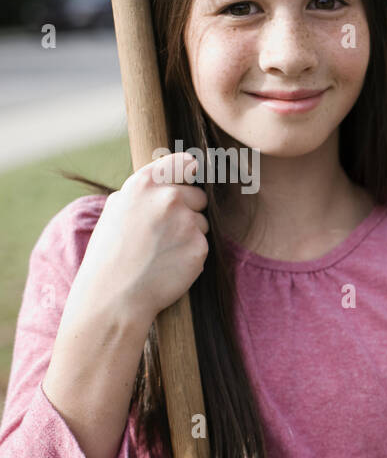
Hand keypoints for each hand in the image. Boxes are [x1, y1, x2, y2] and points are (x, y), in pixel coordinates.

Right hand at [72, 152, 209, 327]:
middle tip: (165, 231)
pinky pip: (203, 245)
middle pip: (198, 196)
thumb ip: (144, 192)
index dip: (189, 171)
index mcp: (145, 184)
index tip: (192, 174)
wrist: (115, 295)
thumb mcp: (117, 210)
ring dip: (190, 234)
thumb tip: (168, 180)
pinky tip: (170, 264)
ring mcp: (187, 222)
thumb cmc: (110, 254)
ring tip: (162, 251)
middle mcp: (169, 198)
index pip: (184, 163)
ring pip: (202, 223)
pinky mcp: (200, 246)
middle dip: (189, 210)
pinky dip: (192, 254)